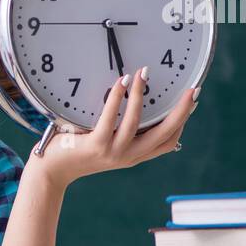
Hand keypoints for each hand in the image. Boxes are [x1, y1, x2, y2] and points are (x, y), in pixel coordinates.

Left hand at [28, 65, 198, 189]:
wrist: (52, 172)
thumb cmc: (77, 152)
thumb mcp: (106, 146)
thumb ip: (122, 134)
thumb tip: (135, 106)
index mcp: (133, 156)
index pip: (168, 142)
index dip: (183, 122)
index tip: (191, 102)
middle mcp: (128, 156)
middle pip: (165, 134)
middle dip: (181, 110)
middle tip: (192, 89)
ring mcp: (113, 152)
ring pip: (137, 122)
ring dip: (142, 94)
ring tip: (144, 73)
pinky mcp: (95, 145)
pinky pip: (110, 118)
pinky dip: (117, 98)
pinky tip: (121, 82)